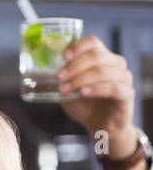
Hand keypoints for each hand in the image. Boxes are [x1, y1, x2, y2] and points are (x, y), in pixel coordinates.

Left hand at [57, 36, 136, 152]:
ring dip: (82, 78)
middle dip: (75, 65)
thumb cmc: (86, 106)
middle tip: (59, 77)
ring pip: (104, 70)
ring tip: (66, 88)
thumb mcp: (69, 91)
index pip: (93, 42)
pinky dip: (97, 88)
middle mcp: (116, 65)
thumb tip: (42, 73)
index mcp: (102, 59)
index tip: (63, 57)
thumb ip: (62, 81)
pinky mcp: (127, 95)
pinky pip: (114, 87)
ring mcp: (123, 79)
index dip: (78, 46)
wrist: (102, 127)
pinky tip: (84, 92)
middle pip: (97, 55)